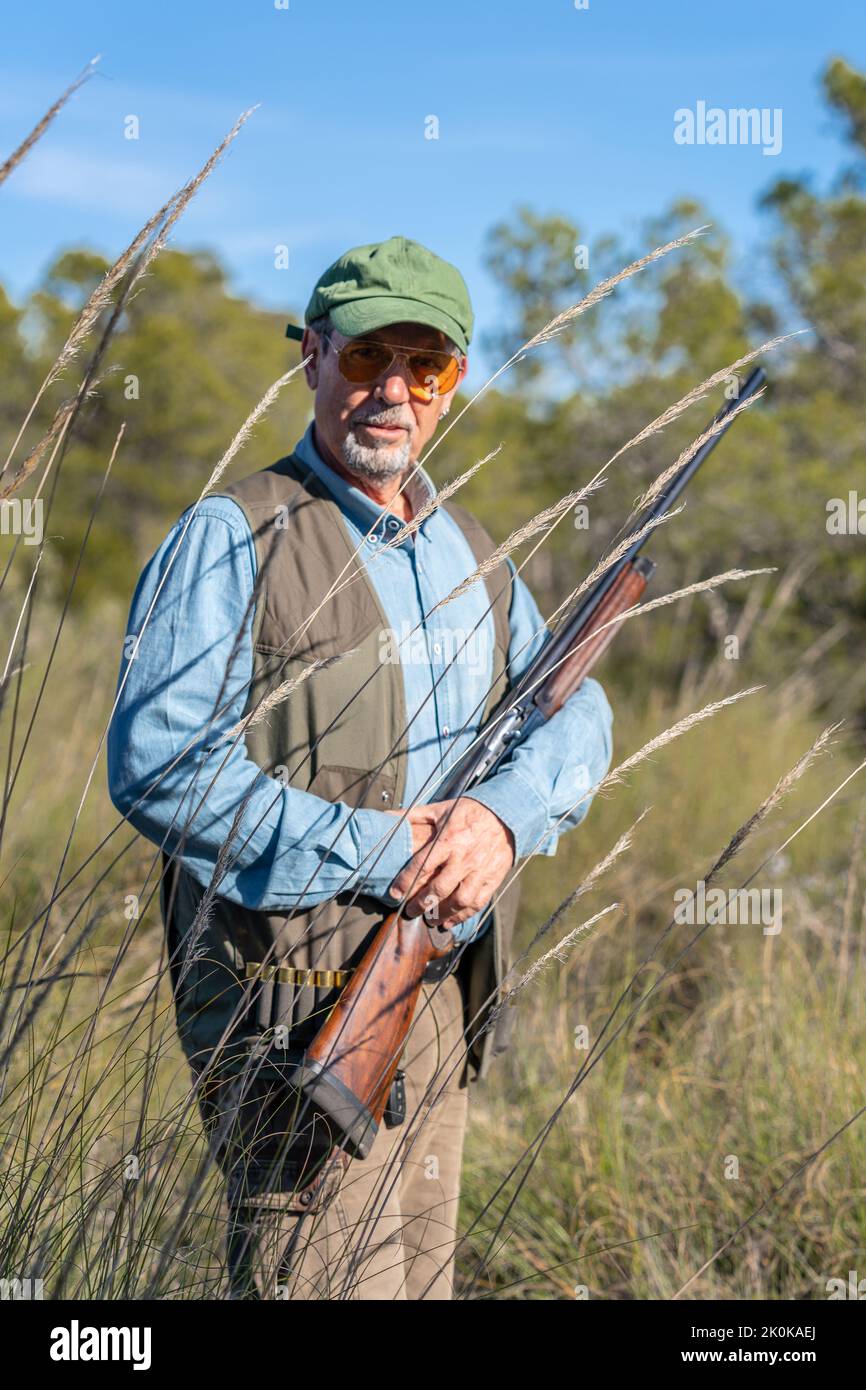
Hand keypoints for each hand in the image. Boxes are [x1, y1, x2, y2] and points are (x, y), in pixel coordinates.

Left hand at [387, 797, 514, 929]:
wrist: (506, 813)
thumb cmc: (469, 811)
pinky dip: (463, 915)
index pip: (422, 866)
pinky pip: (477, 902)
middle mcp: (464, 858)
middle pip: (439, 889)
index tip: (394, 894)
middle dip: (421, 904)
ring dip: (442, 914)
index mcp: (449, 839)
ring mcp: (480, 870)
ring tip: (430, 920)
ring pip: (459, 900)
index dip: (406, 882)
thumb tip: (385, 817)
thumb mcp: (441, 809)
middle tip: (410, 911)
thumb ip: (414, 816)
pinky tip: (451, 921)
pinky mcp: (493, 878)